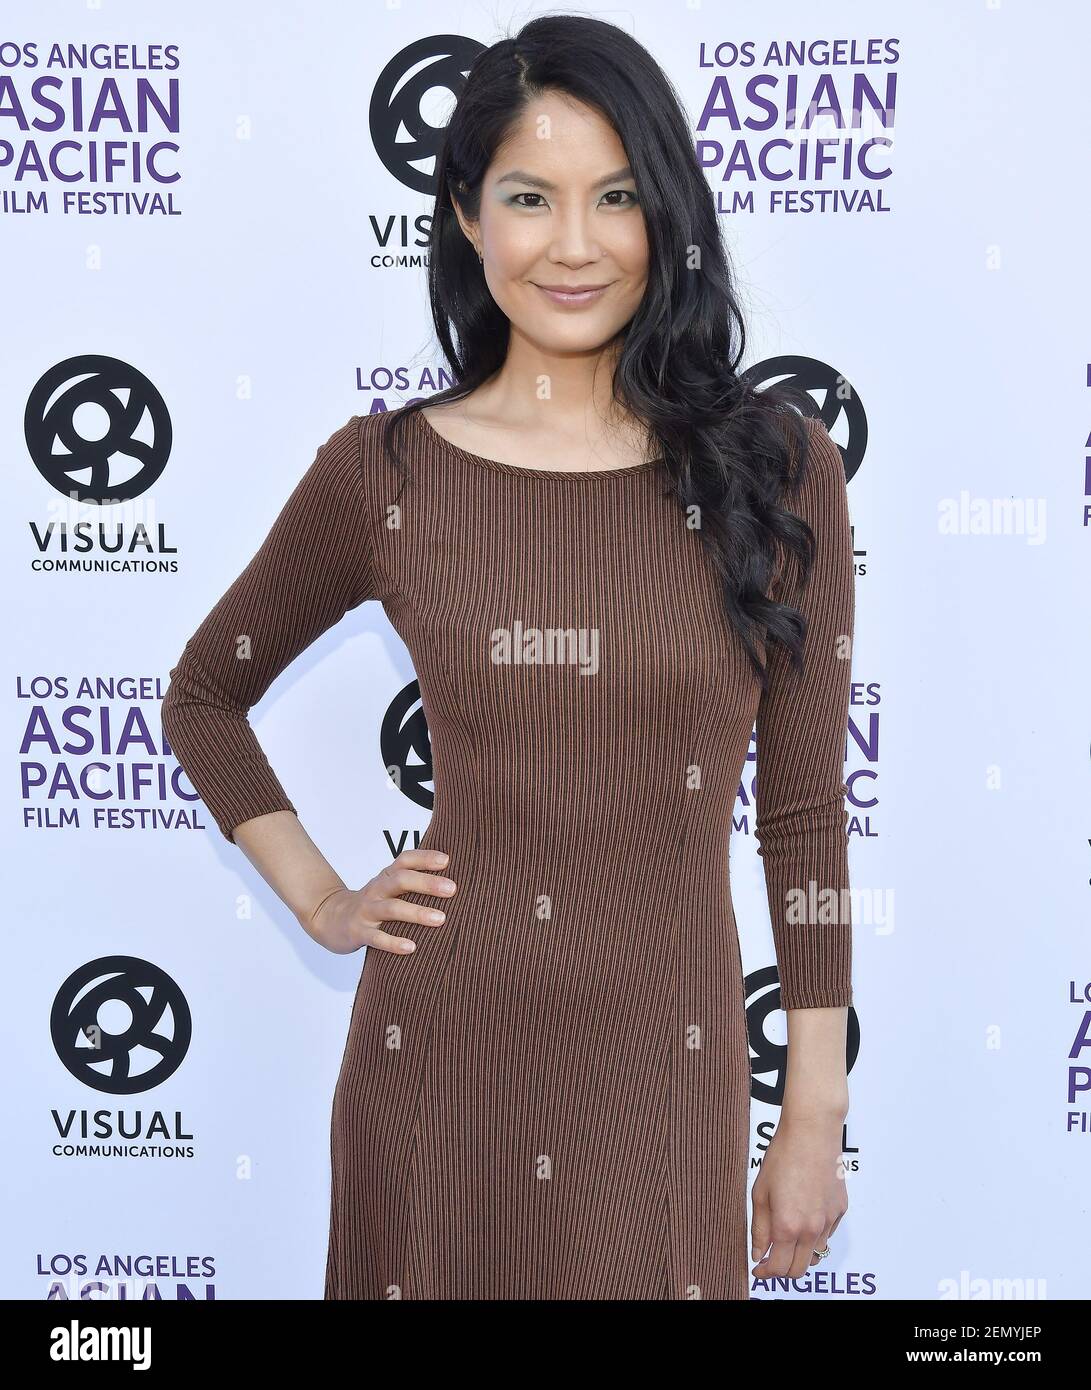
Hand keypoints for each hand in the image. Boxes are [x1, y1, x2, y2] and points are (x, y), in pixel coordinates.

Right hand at [304, 848, 455, 954]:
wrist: (329, 918)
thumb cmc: (371, 902)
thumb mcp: (388, 887)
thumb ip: (414, 882)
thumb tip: (454, 882)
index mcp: (386, 877)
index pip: (405, 860)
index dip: (424, 857)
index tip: (446, 861)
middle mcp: (377, 890)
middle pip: (401, 880)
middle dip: (427, 883)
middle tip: (452, 889)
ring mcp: (367, 911)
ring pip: (392, 908)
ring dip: (417, 912)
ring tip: (440, 918)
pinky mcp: (359, 932)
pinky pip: (377, 938)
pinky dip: (394, 942)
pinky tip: (411, 947)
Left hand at [750, 1109, 847, 1279]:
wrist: (812, 1132)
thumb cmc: (783, 1156)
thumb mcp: (760, 1192)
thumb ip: (759, 1228)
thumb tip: (758, 1253)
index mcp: (787, 1226)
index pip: (779, 1268)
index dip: (766, 1272)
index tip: (758, 1268)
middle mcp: (811, 1229)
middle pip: (800, 1270)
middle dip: (783, 1270)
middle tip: (770, 1259)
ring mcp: (829, 1221)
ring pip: (816, 1254)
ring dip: (800, 1254)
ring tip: (786, 1238)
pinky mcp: (840, 1211)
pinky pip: (828, 1234)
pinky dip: (815, 1236)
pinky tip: (803, 1218)